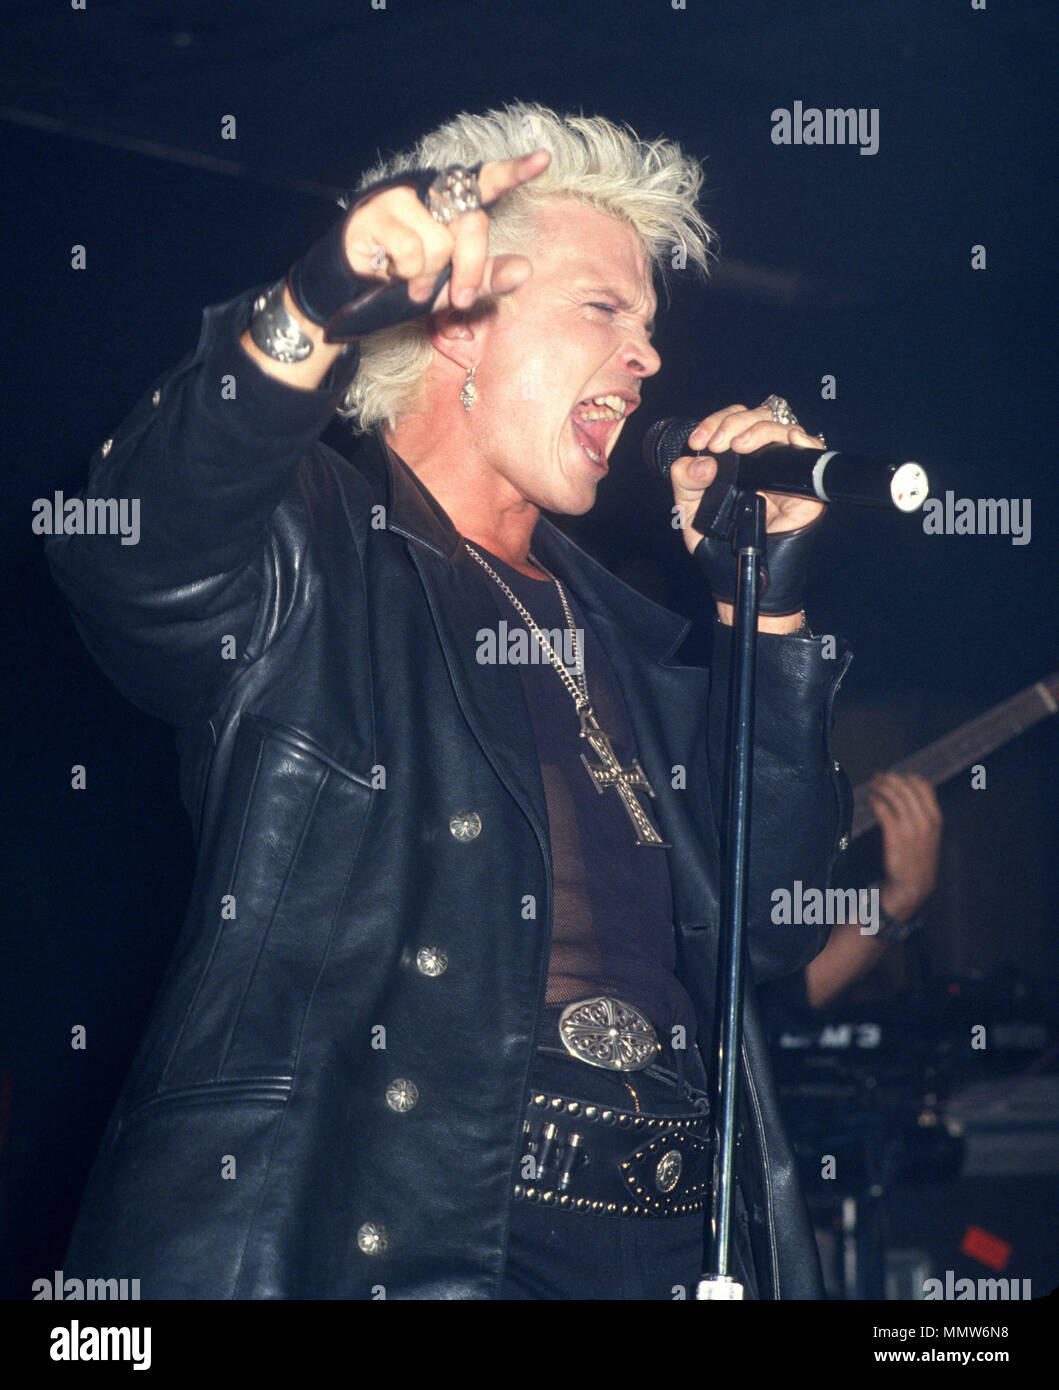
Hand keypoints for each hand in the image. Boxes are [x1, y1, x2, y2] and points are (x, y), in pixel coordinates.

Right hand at [342, 150, 551, 312]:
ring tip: (407, 279)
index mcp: (451, 203)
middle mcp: (429, 191)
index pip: (486, 181)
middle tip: (459, 298)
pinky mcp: (374, 212)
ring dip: (426, 276)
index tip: (543, 160)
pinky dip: (406, 274)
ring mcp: (400, 197)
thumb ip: (487, 278)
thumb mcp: (453, 286)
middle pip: (472, 222)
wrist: (353, 297)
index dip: (513, 171)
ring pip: (439, 242)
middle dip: (470, 270)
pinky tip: (389, 274)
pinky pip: (410, 250)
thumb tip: (525, 269)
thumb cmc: (406, 283)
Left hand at [669, 401, 825, 556]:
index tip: (700, 441)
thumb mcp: (689, 510)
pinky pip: (811, 453)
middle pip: (759, 416)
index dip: (716, 421)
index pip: (733, 421)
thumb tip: (703, 462)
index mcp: (735, 459)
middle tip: (717, 443)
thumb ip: (685, 482)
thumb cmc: (717, 543)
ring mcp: (783, 470)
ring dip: (760, 429)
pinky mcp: (804, 486)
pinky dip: (802, 440)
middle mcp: (761, 459)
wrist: (735, 573)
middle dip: (735, 422)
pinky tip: (787, 441)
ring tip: (739, 446)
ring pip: (782, 428)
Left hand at [870, 772, 942, 919]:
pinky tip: (870, 800)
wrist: (913, 885)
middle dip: (890, 779)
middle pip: (906, 787)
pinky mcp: (895, 837)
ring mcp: (911, 828)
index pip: (924, 786)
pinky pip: (884, 811)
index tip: (894, 775)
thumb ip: (923, 814)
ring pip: (895, 796)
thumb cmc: (918, 858)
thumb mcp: (929, 834)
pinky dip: (876, 801)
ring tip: (872, 786)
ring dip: (881, 787)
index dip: (907, 777)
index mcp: (935, 817)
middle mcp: (925, 820)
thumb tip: (907, 792)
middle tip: (878, 777)